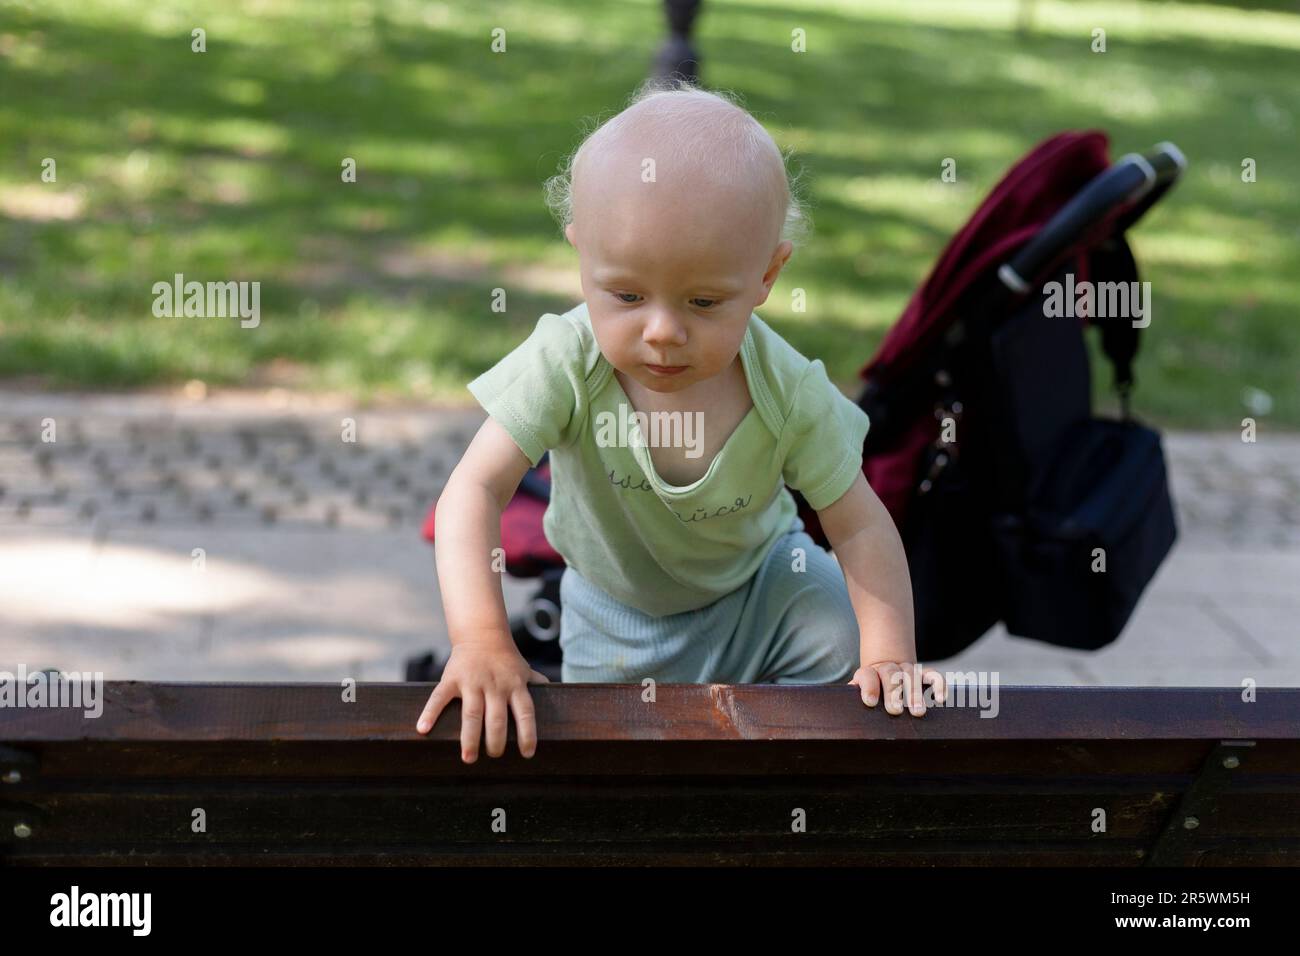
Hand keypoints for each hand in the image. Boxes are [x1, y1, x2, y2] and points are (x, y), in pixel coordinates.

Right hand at [415, 642, 549, 761]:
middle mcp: (495, 686)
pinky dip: (430, 713)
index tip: (528, 753)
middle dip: (496, 740)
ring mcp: (473, 682)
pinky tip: (423, 729)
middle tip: (495, 757)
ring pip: (472, 713)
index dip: (528, 733)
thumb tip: (563, 694)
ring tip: (469, 759)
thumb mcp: (525, 670)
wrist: (482, 634)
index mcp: (515, 686)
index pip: (525, 712)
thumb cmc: (506, 659)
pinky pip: (439, 697)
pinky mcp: (452, 679)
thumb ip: (539, 684)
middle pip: (497, 717)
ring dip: (470, 738)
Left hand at [848, 661, 945, 716]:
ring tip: (918, 712)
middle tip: (895, 711)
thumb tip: (844, 714)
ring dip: (915, 693)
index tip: (869, 702)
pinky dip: (939, 684)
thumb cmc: (871, 691)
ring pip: (911, 675)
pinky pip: (933, 675)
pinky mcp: (923, 673)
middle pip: (890, 675)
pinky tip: (941, 699)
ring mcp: (906, 669)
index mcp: (869, 673)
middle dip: (893, 693)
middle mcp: (888, 669)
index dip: (868, 687)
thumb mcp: (858, 694)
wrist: (885, 667)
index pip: (867, 675)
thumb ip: (851, 701)